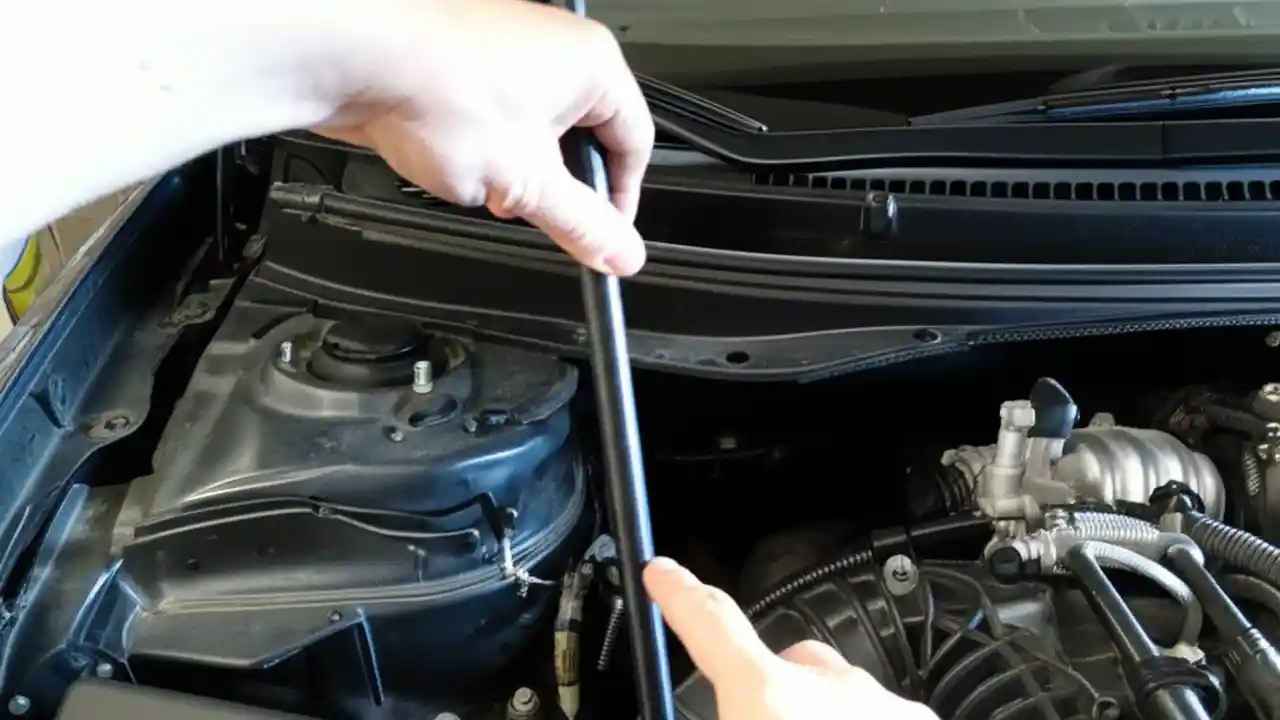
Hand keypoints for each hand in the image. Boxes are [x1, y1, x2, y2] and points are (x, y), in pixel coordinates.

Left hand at [314, 0, 652, 275]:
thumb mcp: (526, 182)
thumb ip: (582, 225)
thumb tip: (620, 254)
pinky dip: (481, 148)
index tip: (601, 237)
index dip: (621, 201)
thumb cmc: (435, 89)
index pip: (635, 144)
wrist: (351, 57)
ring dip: (514, 169)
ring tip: (483, 180)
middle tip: (531, 211)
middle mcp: (554, 47)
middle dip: (556, 186)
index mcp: (592, 63)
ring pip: (535, 132)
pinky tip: (454, 159)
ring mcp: (507, 50)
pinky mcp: (465, 62)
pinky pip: (494, 118)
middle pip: (583, 138)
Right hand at [644, 557, 938, 719]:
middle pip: (780, 666)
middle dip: (766, 698)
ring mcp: (880, 705)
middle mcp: (828, 690)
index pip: (709, 624)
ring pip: (834, 695)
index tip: (662, 573)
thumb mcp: (744, 718)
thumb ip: (731, 708)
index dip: (680, 594)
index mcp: (767, 701)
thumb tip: (735, 703)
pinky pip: (878, 716)